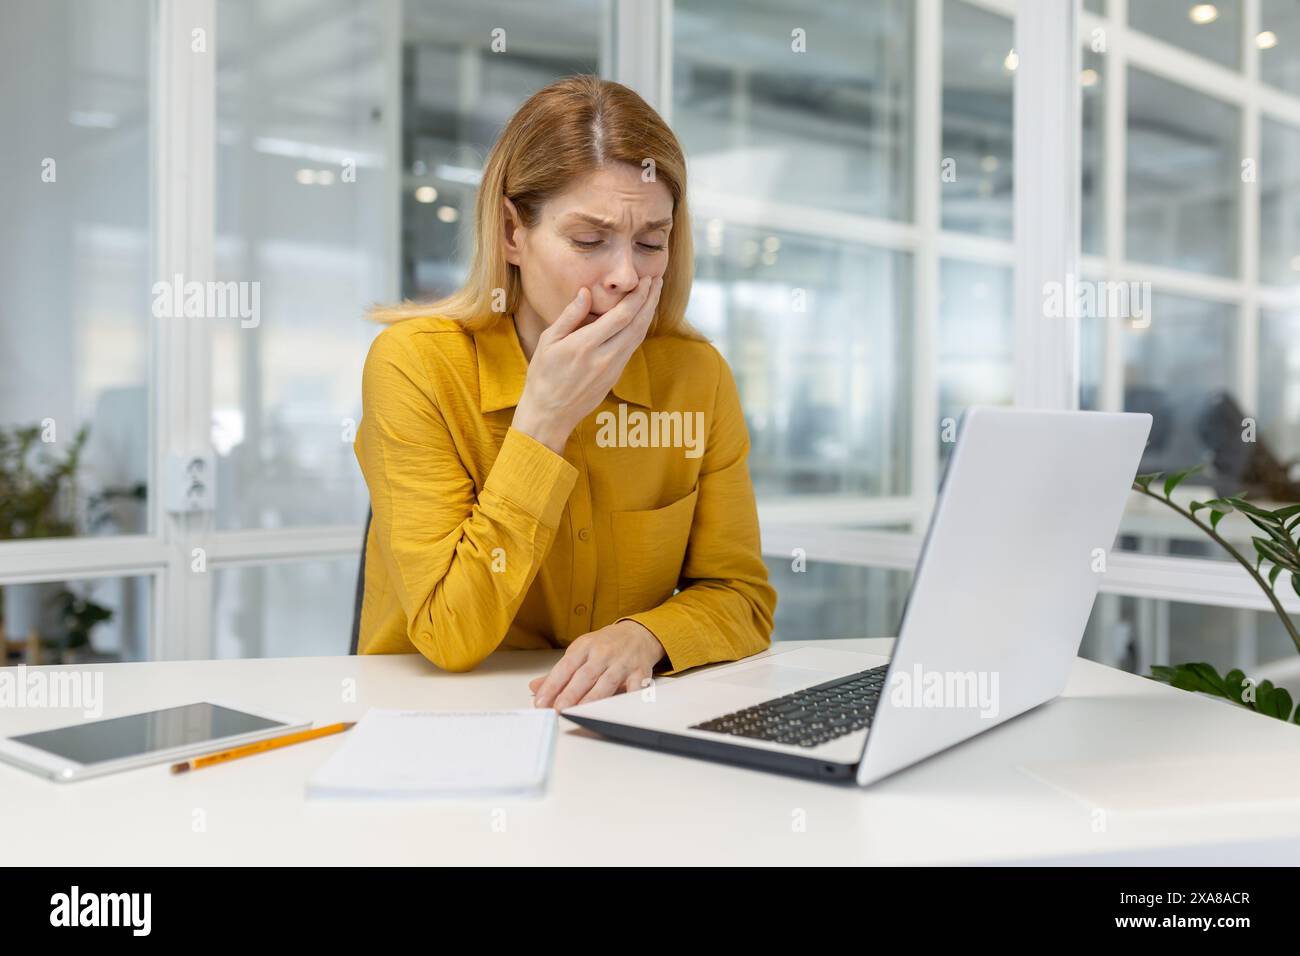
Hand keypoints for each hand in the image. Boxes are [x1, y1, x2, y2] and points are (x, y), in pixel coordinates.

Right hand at [511, 274, 662, 453]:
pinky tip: (641, 319)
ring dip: (648, 314)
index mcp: (586, 345)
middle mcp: (604, 357)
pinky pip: (631, 348)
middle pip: (636, 324)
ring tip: (654, 295)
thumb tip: (586, 292)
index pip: (621, 316)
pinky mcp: (615, 377)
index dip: (637, 296)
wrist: (550, 414)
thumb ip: (570, 316)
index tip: (645, 280)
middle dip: (649, 300)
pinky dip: (640, 330)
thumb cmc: (543, 376)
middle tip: (657, 281)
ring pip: (638, 337)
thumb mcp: (548, 342)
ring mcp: (613, 369)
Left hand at [530, 620, 665, 708]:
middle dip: (570, 693)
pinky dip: (628, 697)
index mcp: (585, 647)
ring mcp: (622, 663)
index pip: (565, 667)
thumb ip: (560, 672)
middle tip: (558, 709)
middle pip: (585, 675)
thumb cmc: (606, 645)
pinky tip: (617, 709)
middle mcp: (603, 653)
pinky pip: (634, 686)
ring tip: (578, 712)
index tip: (540, 701)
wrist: (639, 633)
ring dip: (592, 698)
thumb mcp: (581, 651)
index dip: (552, 685)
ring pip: (606, 682)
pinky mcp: (640, 672)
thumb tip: (535, 688)